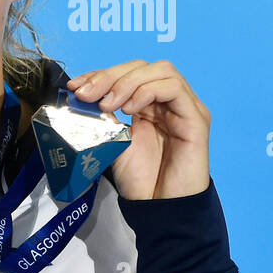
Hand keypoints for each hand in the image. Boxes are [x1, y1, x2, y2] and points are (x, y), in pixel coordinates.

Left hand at [66, 60, 210, 200]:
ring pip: (161, 71)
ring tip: (108, 105)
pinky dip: (147, 91)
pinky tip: (129, 110)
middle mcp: (167, 101)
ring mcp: (184, 107)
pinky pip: (174, 88)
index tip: (75, 86)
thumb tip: (83, 95)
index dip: (101, 74)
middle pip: (142, 67)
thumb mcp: (111, 141)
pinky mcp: (196, 118)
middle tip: (86, 94)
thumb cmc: (140, 177)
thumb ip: (103, 117)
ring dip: (128, 82)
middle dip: (110, 76)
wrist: (160, 205)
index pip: (127, 73)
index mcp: (147, 104)